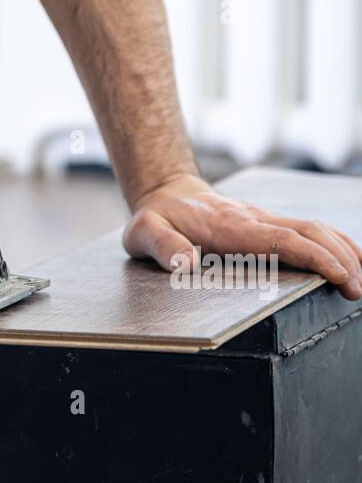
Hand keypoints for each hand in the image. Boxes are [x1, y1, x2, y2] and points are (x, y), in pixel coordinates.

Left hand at [123, 173, 361, 302]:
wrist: (164, 192)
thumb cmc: (157, 218)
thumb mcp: (143, 232)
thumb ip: (161, 246)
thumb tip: (184, 263)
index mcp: (230, 226)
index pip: (282, 239)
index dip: (314, 257)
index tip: (339, 275)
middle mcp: (254, 219)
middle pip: (308, 231)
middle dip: (339, 258)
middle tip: (356, 290)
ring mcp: (263, 219)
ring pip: (314, 228)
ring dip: (343, 250)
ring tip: (360, 281)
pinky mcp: (268, 223)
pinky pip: (307, 230)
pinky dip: (334, 243)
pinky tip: (351, 259)